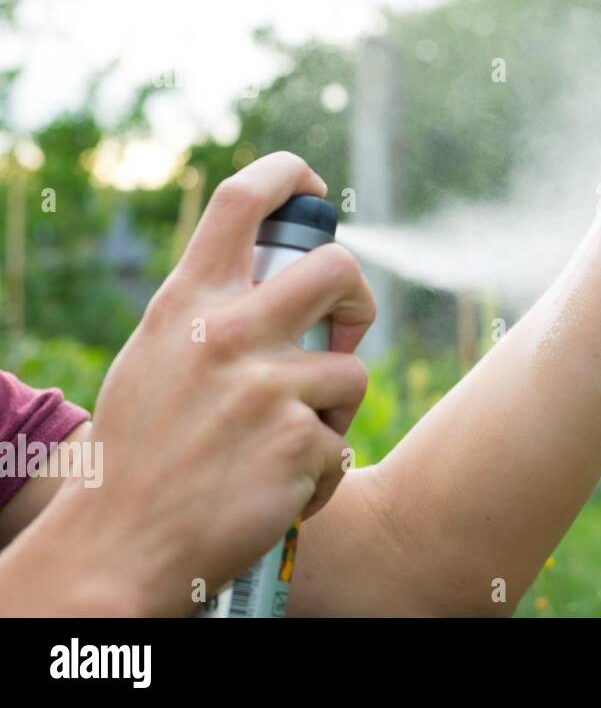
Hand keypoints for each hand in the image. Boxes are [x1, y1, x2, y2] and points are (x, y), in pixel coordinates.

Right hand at [65, 152, 373, 613]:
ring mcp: (266, 386)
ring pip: (352, 370)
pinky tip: (278, 489)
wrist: (120, 546)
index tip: (314, 189)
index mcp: (188, 304)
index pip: (243, 201)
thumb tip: (278, 276)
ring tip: (285, 443)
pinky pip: (343, 442)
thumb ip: (211, 314)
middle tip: (342, 336)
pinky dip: (322, 470)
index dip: (290, 176)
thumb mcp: (156, 357)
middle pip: (338, 268)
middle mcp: (227, 333)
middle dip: (357, 301)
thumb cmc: (141, 452)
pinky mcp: (300, 441)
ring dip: (334, 410)